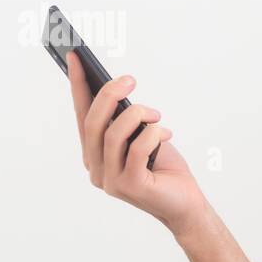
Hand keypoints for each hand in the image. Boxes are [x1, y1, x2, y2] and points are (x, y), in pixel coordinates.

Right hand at [67, 51, 208, 236]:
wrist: (185, 205)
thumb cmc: (164, 168)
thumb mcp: (142, 137)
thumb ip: (126, 121)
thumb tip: (117, 89)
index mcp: (95, 154)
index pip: (82, 115)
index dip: (78, 86)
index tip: (76, 57)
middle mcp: (96, 168)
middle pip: (93, 123)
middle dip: (109, 95)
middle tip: (129, 79)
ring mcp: (111, 180)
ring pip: (113, 135)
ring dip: (137, 115)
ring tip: (155, 114)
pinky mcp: (130, 186)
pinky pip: (137, 150)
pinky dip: (152, 135)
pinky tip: (165, 133)